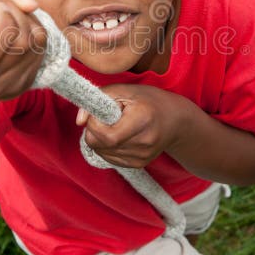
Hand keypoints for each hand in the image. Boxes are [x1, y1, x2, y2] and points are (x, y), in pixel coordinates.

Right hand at [0, 0, 46, 109]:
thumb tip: (32, 4)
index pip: (3, 33)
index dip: (6, 13)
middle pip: (23, 39)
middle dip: (19, 15)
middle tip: (4, 11)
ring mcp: (3, 87)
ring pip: (36, 44)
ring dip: (29, 24)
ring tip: (11, 22)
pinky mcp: (21, 86)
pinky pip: (41, 53)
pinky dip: (33, 38)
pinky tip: (16, 37)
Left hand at [76, 84, 190, 168]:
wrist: (175, 120)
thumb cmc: (148, 100)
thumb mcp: (124, 90)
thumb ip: (99, 99)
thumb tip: (79, 121)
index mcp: (143, 120)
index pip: (107, 136)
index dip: (94, 125)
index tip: (97, 114)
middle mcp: (145, 142)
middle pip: (102, 146)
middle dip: (93, 132)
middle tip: (102, 119)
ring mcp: (143, 156)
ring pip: (102, 154)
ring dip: (99, 140)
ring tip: (114, 126)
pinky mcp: (139, 164)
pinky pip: (110, 159)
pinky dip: (106, 148)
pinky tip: (118, 136)